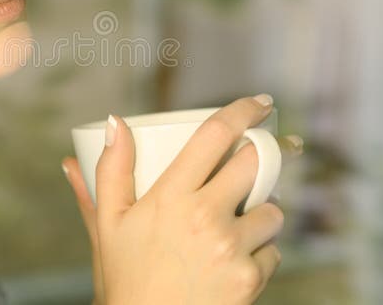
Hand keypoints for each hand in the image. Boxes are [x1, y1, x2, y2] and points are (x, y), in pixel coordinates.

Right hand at [61, 96, 303, 304]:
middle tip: (261, 159)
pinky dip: (260, 252)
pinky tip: (233, 261)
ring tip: (235, 226)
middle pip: (256, 163)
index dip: (244, 111)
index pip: (215, 136)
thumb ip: (110, 170)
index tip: (261, 103)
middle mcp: (205, 217)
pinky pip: (273, 252)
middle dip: (263, 157)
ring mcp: (231, 248)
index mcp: (170, 196)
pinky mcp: (251, 279)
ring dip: (261, 212)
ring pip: (272, 211)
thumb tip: (114, 125)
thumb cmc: (126, 277)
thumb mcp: (108, 222)